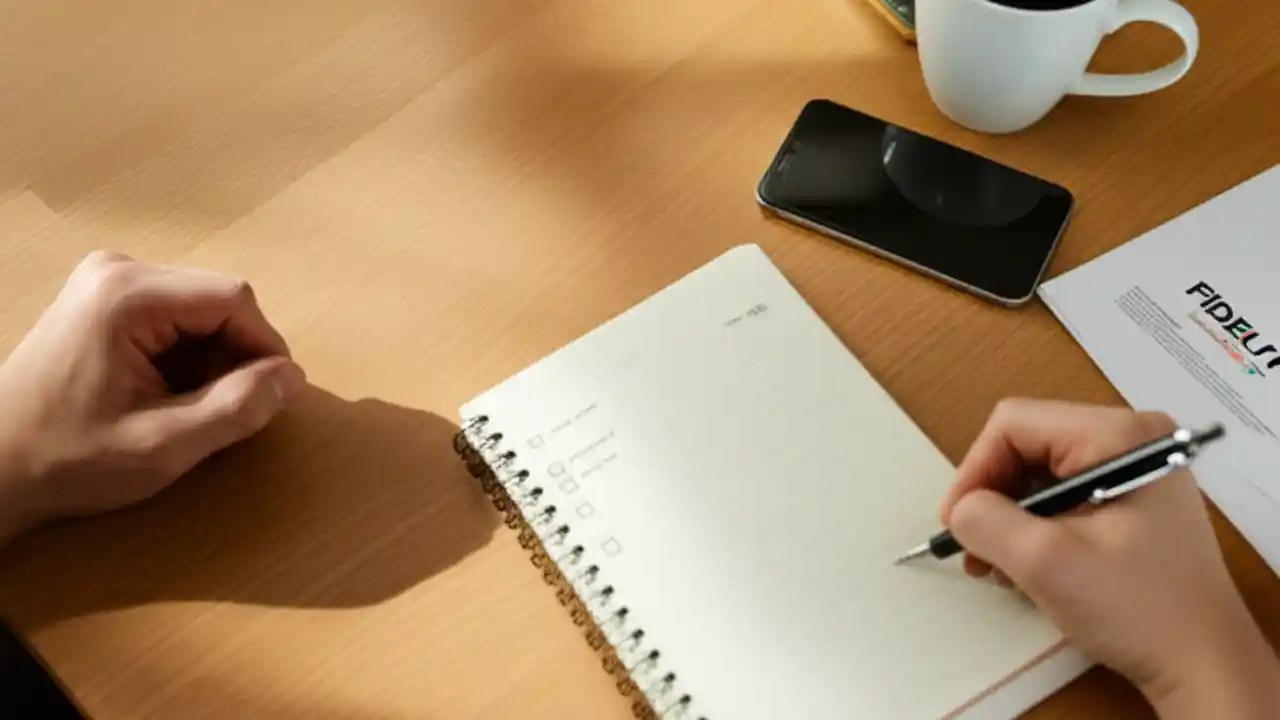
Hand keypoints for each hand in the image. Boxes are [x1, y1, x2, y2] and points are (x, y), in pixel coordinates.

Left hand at [0, 252, 304, 543]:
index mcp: (128, 295)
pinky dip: (187, 355)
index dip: (265, 347)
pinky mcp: (103, 298)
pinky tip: (167, 393)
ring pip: (201, 309)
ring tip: (189, 408)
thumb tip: (292, 378)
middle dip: (236, 355)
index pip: (234, 299)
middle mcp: (118, 270)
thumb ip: (235, 409)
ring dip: (213, 358)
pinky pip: (175, 316)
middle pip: (218, 299)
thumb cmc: (66, 461)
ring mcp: (107, 281)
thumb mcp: (162, 447)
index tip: (271, 398)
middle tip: (225, 411)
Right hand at [941, 400, 1279, 718]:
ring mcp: (1136, 467)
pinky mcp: (1135, 496)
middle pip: (1028, 445)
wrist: (1205, 663)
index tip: (956, 524)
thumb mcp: (1046, 563)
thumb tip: (960, 510)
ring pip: (1042, 472)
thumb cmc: (1137, 609)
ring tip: (1000, 565)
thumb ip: (986, 521)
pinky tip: (1030, 564)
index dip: (975, 471)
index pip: (1014, 425)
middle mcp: (1131, 437)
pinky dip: (1038, 526)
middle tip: (976, 551)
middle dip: (993, 498)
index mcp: (1117, 436)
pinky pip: (1066, 493)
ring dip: (1011, 517)